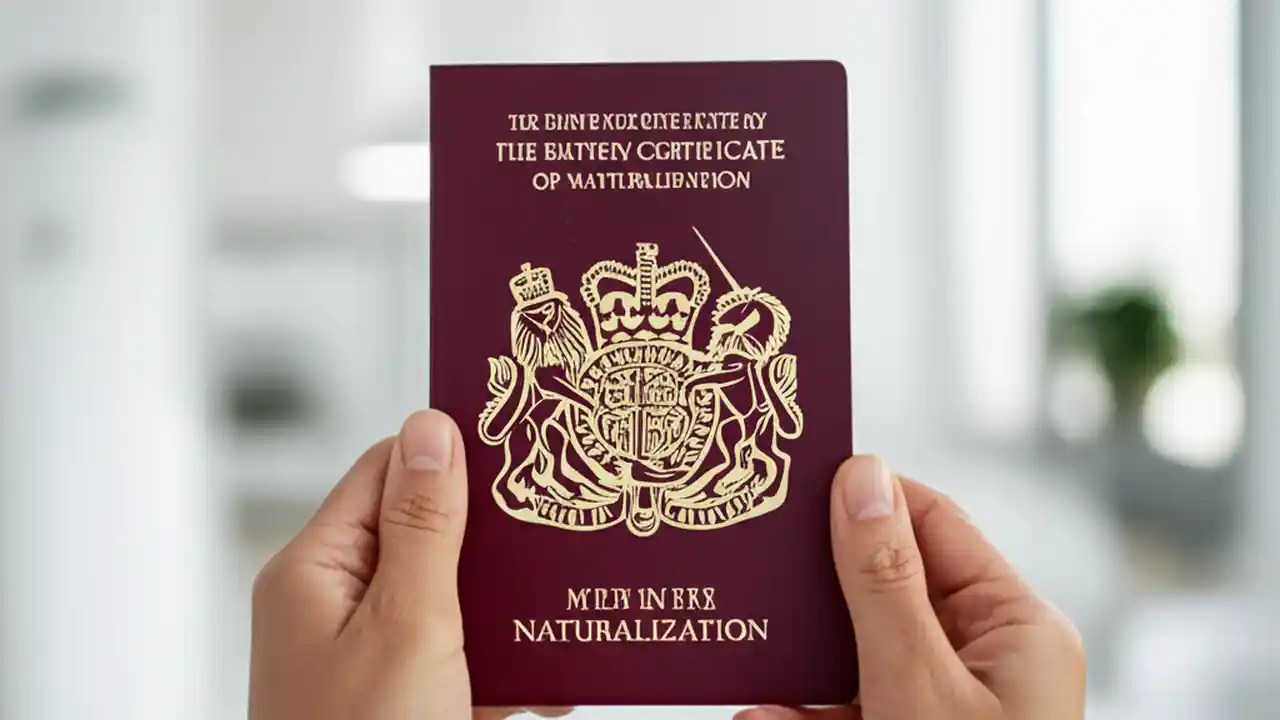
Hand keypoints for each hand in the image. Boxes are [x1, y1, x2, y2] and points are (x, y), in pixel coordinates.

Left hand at [249, 409, 567, 719]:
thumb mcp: (405, 625)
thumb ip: (422, 526)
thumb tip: (432, 428)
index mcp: (317, 568)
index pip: (388, 469)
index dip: (453, 451)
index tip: (523, 438)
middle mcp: (338, 601)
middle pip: (426, 528)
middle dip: (496, 534)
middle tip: (565, 518)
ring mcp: (372, 651)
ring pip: (453, 591)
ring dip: (509, 599)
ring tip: (570, 592)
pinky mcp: (404, 691)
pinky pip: (460, 649)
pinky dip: (504, 656)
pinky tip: (552, 671)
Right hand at [740, 456, 1085, 719]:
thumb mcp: (919, 683)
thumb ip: (885, 584)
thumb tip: (861, 477)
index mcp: (1017, 626)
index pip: (935, 524)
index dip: (866, 498)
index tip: (796, 483)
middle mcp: (986, 659)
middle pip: (886, 588)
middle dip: (817, 591)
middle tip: (755, 569)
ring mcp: (949, 702)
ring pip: (859, 655)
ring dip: (799, 664)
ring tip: (749, 657)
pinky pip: (850, 708)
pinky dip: (803, 712)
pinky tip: (762, 712)